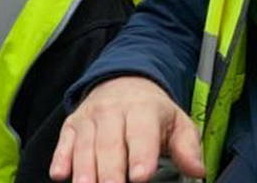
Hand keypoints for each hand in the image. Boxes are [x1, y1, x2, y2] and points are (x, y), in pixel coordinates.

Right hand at [49, 76, 204, 182]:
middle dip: (110, 171)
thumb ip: (187, 147)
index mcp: (142, 109)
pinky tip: (59, 174)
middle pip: (109, 144)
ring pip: (85, 146)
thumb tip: (197, 169)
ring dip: (84, 169)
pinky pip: (64, 142)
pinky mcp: (71, 125)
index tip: (141, 176)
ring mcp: (88, 118)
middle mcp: (111, 111)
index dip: (140, 155)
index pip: (141, 133)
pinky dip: (60, 158)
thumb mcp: (178, 123)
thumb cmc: (153, 113)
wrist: (122, 83)